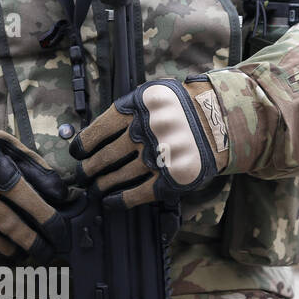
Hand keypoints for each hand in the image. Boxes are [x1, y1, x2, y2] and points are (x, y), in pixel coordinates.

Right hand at [0, 99, 67, 257]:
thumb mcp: (3, 144)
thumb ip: (32, 166)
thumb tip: (60, 193)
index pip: (30, 202)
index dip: (49, 222)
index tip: (61, 236)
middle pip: (12, 226)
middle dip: (34, 243)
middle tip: (47, 254)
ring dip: (9, 247)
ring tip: (19, 250)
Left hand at [69, 78, 229, 206]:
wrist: (221, 120)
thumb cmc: (184, 106)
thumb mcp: (154, 95)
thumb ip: (129, 109)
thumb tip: (97, 132)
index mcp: (136, 109)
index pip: (98, 131)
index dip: (83, 144)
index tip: (76, 152)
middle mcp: (144, 134)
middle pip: (105, 157)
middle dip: (89, 169)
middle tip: (82, 175)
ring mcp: (157, 158)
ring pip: (118, 177)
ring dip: (102, 185)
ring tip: (95, 188)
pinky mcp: (169, 179)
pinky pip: (137, 194)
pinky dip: (120, 200)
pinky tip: (110, 202)